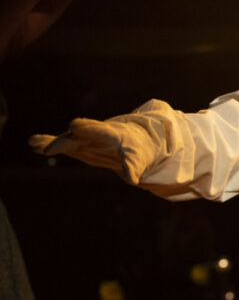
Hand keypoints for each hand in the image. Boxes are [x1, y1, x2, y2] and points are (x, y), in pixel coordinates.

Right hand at [30, 113, 159, 183]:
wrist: (133, 140)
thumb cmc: (136, 149)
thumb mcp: (137, 158)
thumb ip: (133, 167)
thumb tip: (133, 180)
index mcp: (109, 133)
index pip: (96, 129)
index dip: (85, 128)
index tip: (73, 127)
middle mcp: (93, 133)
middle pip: (76, 135)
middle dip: (64, 140)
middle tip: (48, 148)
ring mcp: (83, 138)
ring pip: (65, 137)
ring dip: (50, 141)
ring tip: (34, 142)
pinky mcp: (75, 144)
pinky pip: (60, 142)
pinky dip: (47, 142)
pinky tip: (33, 143)